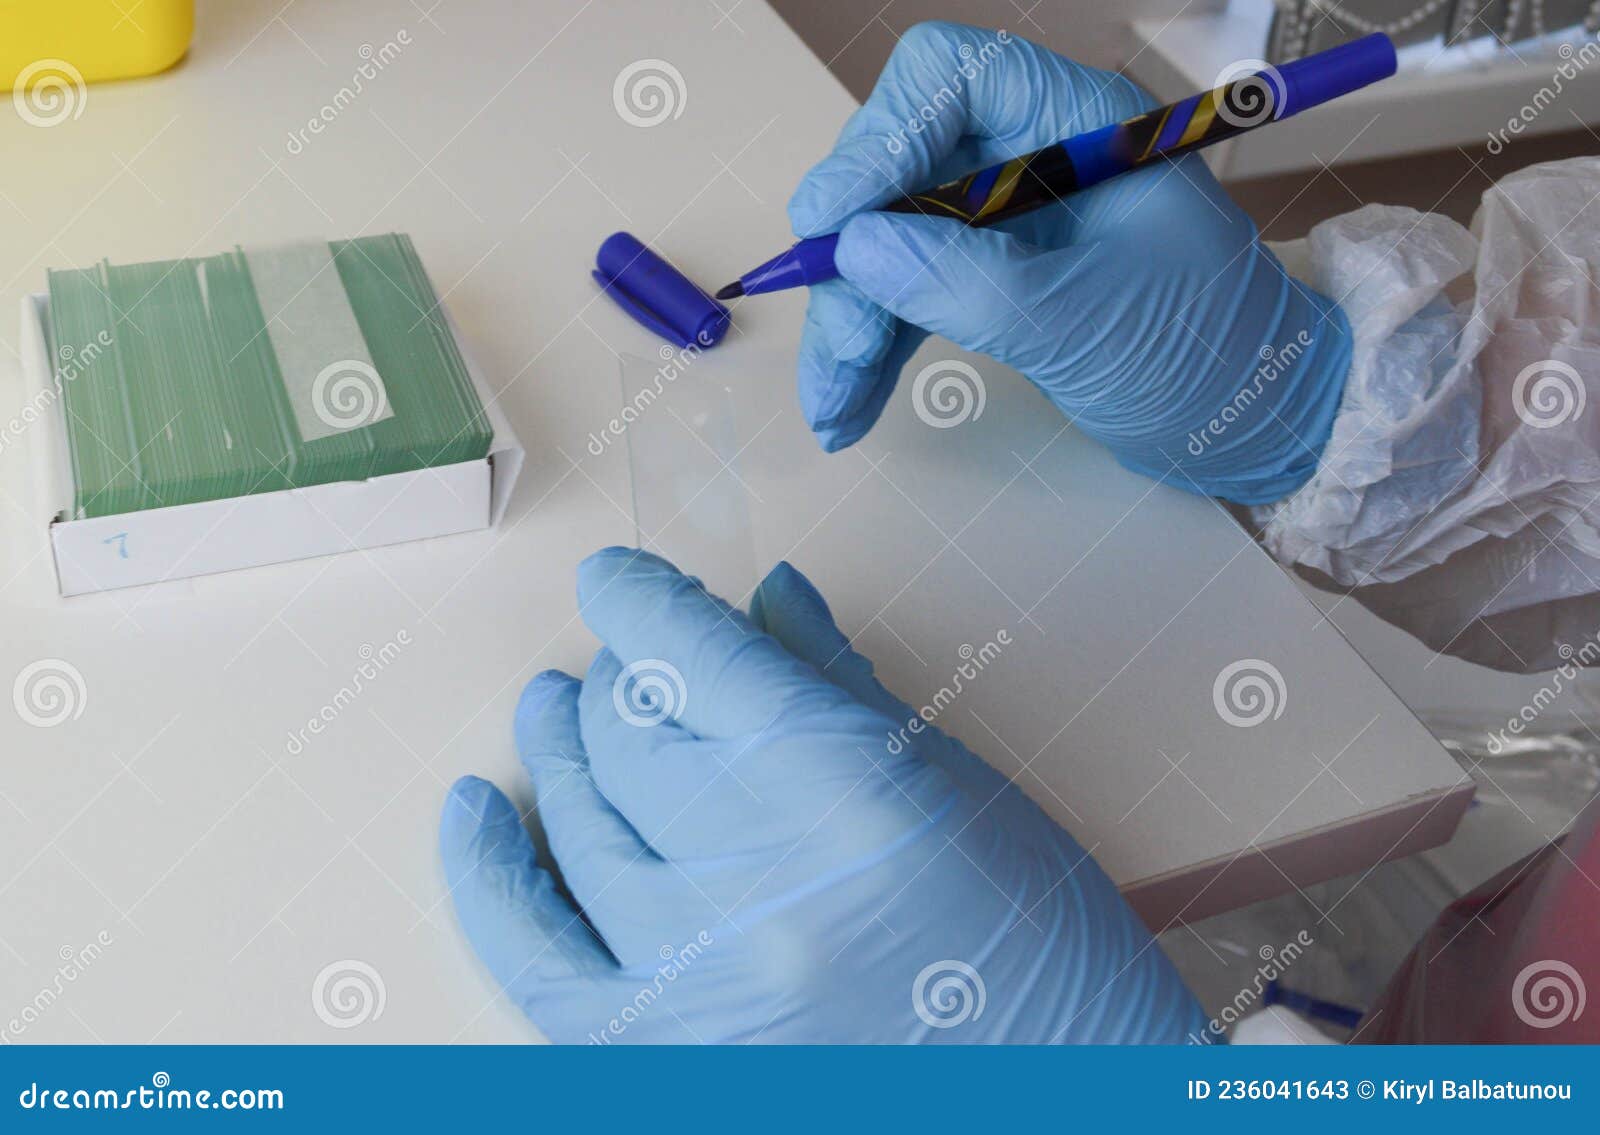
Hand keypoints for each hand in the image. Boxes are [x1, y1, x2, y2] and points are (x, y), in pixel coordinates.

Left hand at [440, 548, 1206, 1043]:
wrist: (1064, 1099)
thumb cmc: (1038, 940)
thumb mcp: (954, 785)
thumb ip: (834, 683)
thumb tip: (761, 594)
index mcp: (842, 787)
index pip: (692, 653)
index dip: (640, 599)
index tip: (619, 579)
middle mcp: (756, 876)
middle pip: (630, 732)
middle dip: (619, 677)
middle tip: (627, 660)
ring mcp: (697, 977)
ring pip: (582, 822)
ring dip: (561, 749)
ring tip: (557, 708)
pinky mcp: (660, 1058)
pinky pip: (535, 954)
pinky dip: (491, 877)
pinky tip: (476, 807)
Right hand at [788, 22, 1351, 504]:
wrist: (1258, 421)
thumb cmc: (1208, 354)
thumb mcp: (1087, 323)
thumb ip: (970, 283)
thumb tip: (857, 249)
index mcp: (1077, 122)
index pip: (949, 79)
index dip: (880, 140)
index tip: (834, 224)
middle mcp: (1033, 154)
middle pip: (899, 168)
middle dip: (853, 260)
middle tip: (837, 345)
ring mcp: (1011, 218)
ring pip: (891, 240)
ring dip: (852, 320)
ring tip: (833, 406)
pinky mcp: (998, 276)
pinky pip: (913, 291)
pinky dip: (878, 345)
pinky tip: (850, 403)